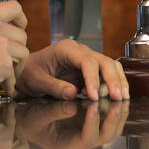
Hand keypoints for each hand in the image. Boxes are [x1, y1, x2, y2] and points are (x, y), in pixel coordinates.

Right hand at [0, 0, 28, 97]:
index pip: (14, 7)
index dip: (20, 20)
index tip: (19, 29)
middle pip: (22, 36)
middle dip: (18, 49)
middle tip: (11, 60)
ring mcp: (2, 45)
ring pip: (23, 54)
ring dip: (17, 67)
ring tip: (8, 76)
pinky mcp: (4, 64)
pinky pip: (14, 76)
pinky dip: (10, 84)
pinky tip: (4, 88)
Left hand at [15, 38, 129, 100]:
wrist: (26, 71)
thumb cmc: (28, 73)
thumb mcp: (35, 81)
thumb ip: (53, 87)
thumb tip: (72, 93)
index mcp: (65, 49)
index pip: (87, 61)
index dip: (93, 79)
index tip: (94, 96)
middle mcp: (79, 51)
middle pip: (103, 61)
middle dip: (112, 80)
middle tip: (117, 98)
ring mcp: (86, 59)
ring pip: (110, 65)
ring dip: (118, 81)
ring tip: (122, 98)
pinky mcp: (90, 70)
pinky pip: (107, 74)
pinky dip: (114, 84)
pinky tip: (116, 97)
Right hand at [16, 98, 128, 148]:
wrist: (26, 120)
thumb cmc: (27, 121)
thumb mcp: (36, 116)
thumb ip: (54, 110)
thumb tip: (73, 102)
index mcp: (67, 148)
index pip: (87, 138)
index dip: (93, 121)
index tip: (93, 102)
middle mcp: (80, 145)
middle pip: (106, 136)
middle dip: (114, 117)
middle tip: (116, 98)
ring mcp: (88, 136)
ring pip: (112, 129)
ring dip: (118, 112)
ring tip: (119, 93)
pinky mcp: (91, 125)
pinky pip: (109, 119)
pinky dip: (113, 107)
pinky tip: (112, 91)